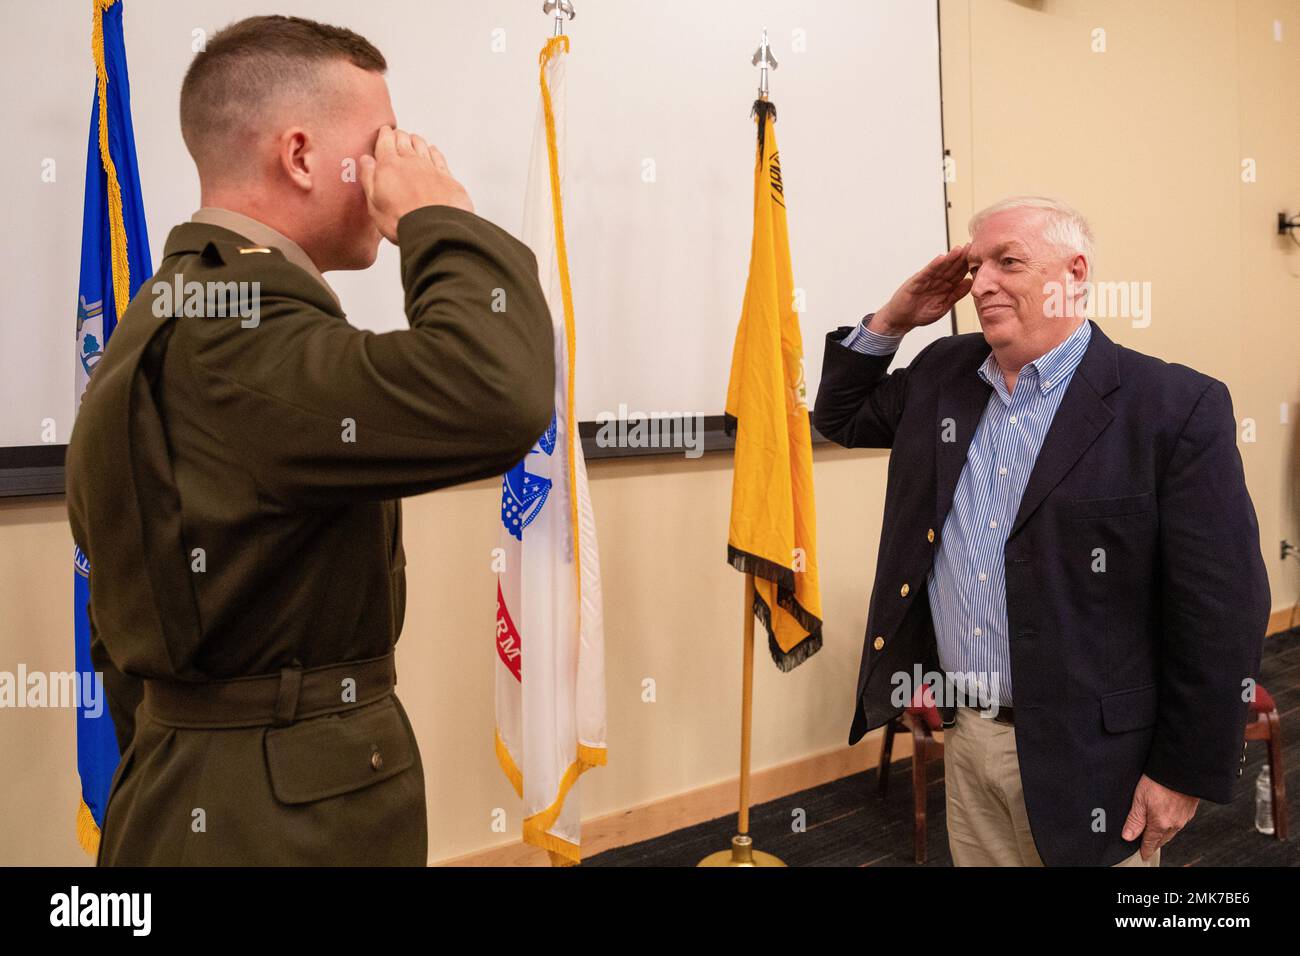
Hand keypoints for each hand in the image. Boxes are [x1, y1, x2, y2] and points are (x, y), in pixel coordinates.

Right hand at [358, 126, 473, 241]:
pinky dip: (433, 151)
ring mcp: (430, 167)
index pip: (385, 140)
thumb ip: (369, 178)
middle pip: (404, 139)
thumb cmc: (402, 221)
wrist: (435, 230)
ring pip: (422, 144)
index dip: (384, 134)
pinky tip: (432, 151)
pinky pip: (438, 156)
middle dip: (399, 135)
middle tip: (396, 136)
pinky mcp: (446, 176)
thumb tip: (366, 160)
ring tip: (412, 141)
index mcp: (389, 165)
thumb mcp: (374, 202)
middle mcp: (411, 161)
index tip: (384, 132)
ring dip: (415, 140)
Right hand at [870, 243, 972, 333]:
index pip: (958, 274)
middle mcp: (936, 280)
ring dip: (949, 258)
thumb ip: (956, 295)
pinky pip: (926, 273)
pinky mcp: (916, 282)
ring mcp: (926, 280)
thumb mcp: (943, 306)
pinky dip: (933, 265)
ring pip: (940, 267)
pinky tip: (941, 258)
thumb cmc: (920, 313)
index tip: (980, 257)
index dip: (968, 266)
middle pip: (951, 267)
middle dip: (961, 258)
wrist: (901, 320)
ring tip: (959, 249)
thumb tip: (970, 282)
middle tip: (972, 246)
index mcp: (944, 286)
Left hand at [1122, 774, 1199, 859]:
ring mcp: (1184, 817)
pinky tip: (1168, 819)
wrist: (1181, 768)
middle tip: (1147, 845)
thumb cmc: (1159, 780)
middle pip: (1162, 838)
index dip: (1145, 849)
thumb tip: (1128, 836)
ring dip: (1163, 834)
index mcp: (1160, 823)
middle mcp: (1174, 823)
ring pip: (1172, 831)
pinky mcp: (1190, 810)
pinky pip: (1179, 823)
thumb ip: (1134, 819)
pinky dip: (1172, 824)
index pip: (1151, 842)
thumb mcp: (1140, 798)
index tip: (1143, 854)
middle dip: (1154, 842)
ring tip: (1155, 833)